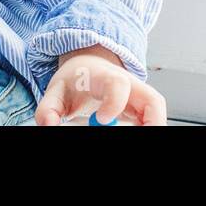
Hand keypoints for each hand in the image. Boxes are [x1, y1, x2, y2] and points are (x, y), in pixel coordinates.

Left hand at [34, 43, 167, 124]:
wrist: (89, 69)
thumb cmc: (76, 80)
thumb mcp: (56, 90)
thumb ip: (48, 108)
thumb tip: (48, 126)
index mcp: (105, 76)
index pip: (117, 84)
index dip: (114, 102)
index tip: (102, 119)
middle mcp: (129, 84)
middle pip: (152, 100)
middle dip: (152, 122)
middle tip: (141, 136)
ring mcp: (138, 96)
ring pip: (157, 111)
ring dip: (154, 125)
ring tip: (142, 136)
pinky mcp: (142, 108)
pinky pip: (153, 118)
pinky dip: (149, 126)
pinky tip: (138, 133)